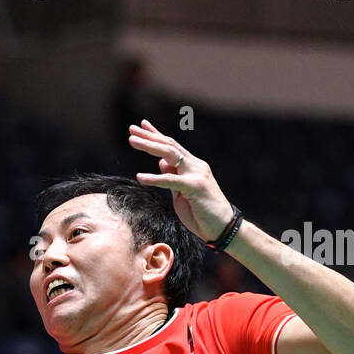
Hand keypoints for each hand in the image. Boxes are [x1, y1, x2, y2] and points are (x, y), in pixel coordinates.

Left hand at [129, 119, 235, 242]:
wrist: (222, 228)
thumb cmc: (201, 213)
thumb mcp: (181, 192)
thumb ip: (172, 177)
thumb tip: (162, 163)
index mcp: (192, 166)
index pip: (172, 146)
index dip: (156, 135)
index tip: (141, 126)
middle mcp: (195, 165)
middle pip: (169, 146)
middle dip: (149, 136)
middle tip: (131, 129)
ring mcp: (196, 174)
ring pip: (171, 154)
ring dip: (150, 146)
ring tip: (132, 141)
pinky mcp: (195, 186)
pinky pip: (171, 180)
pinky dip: (154, 178)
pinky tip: (140, 177)